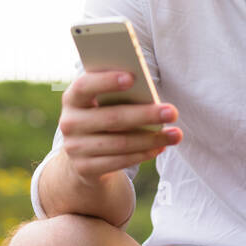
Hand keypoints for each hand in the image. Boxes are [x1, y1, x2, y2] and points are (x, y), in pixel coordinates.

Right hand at [59, 70, 181, 182]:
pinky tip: (160, 147)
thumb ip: (117, 93)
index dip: (106, 81)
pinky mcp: (85, 168)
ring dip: (151, 139)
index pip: (84, 86)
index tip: (133, 77)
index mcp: (72, 98)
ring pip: (120, 143)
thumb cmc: (101, 115)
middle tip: (172, 112)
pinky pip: (119, 161)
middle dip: (145, 115)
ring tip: (175, 134)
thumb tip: (149, 94)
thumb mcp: (102, 102)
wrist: (82, 152)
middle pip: (111, 118)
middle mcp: (69, 123)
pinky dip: (143, 154)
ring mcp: (75, 148)